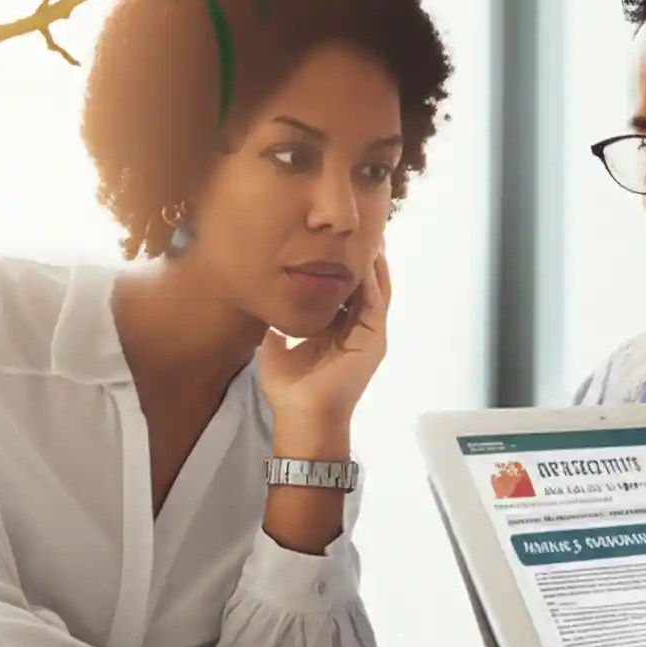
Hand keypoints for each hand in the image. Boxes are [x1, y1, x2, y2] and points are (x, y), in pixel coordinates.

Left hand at [259, 250, 391, 437]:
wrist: (303, 414)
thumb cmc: (290, 390)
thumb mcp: (277, 350)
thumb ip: (277, 331)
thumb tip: (268, 315)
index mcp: (337, 333)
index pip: (346, 294)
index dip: (344, 269)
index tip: (338, 245)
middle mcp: (356, 332)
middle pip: (367, 288)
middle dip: (367, 261)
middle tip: (365, 232)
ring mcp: (368, 336)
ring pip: (377, 292)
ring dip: (376, 266)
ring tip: (374, 239)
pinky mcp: (373, 341)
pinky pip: (375, 304)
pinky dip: (372, 282)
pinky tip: (368, 260)